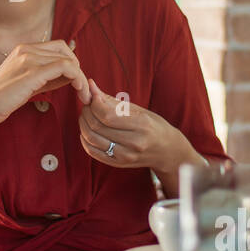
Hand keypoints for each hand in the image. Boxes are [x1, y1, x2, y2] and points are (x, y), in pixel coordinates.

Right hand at [0, 40, 90, 131]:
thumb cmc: (1, 100)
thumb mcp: (26, 83)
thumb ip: (46, 76)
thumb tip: (70, 75)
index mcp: (23, 49)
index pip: (58, 47)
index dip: (71, 62)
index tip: (76, 82)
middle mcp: (26, 49)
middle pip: (66, 51)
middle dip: (79, 69)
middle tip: (82, 89)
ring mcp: (29, 59)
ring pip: (69, 60)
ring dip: (81, 78)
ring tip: (84, 95)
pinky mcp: (32, 72)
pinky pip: (66, 68)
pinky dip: (78, 79)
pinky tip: (79, 92)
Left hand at [78, 79, 203, 175]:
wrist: (166, 151)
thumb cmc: (152, 126)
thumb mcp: (138, 109)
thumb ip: (112, 100)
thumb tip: (91, 86)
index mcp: (142, 125)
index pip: (107, 116)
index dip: (94, 104)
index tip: (93, 97)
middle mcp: (134, 143)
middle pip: (97, 127)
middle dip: (87, 112)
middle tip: (87, 105)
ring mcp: (126, 156)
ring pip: (92, 139)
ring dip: (83, 125)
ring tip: (86, 116)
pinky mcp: (118, 164)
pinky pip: (93, 152)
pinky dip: (85, 140)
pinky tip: (87, 131)